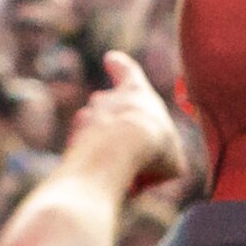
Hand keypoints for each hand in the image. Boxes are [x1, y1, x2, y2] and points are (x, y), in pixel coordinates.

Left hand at [65, 50, 182, 193]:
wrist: (117, 152)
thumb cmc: (153, 146)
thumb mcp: (174, 156)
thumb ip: (167, 158)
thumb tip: (162, 170)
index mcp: (136, 91)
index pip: (127, 71)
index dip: (121, 67)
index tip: (111, 58)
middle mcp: (106, 100)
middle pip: (107, 104)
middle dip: (116, 122)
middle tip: (133, 147)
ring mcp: (85, 120)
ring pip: (95, 133)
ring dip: (109, 151)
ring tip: (129, 175)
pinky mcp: (71, 143)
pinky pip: (86, 156)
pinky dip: (97, 168)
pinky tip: (114, 186)